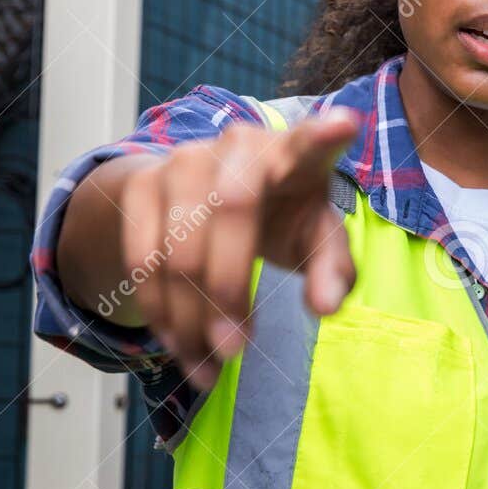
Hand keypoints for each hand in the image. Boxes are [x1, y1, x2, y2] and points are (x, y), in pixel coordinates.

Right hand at [107, 110, 358, 388]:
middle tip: (237, 350)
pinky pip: (142, 259)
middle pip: (231, 209)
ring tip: (210, 365)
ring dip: (190, 317)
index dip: (324, 134)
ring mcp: (185, 159)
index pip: (311, 142)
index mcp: (296, 156)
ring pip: (178, 246)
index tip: (345, 123)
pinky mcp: (142, 183)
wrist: (206, 197)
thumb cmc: (282, 217)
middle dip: (228, 287)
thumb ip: (332, 271)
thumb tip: (326, 308)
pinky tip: (180, 345)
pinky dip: (160, 312)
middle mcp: (239, 146)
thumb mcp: (315, 240)